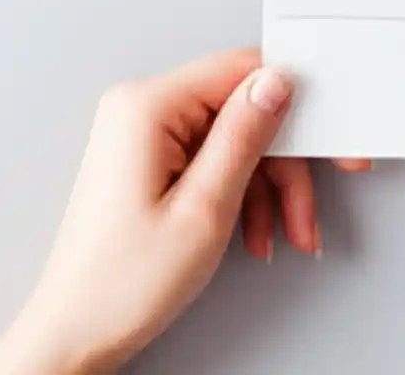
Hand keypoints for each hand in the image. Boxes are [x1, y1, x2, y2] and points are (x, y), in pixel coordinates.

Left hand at [0, 50, 366, 373]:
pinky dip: (243, 195)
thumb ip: (245, 136)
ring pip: (236, 141)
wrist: (75, 333)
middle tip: (307, 208)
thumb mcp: (205, 207)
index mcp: (147, 107)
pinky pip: (213, 160)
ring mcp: (143, 135)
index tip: (329, 139)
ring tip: (282, 235)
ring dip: (269, 190)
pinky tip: (255, 233)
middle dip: (285, 166)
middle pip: (244, 112)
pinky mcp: (149, 160)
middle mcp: (141, 110)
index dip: (297, 104)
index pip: (242, 70)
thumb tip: (276, 84)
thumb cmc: (120, 283)